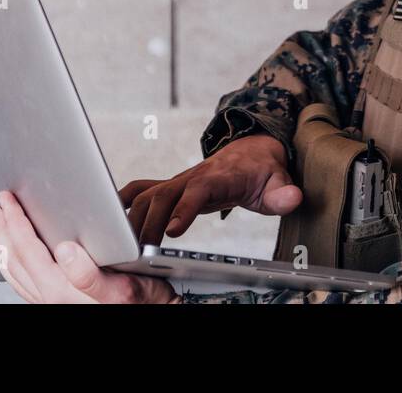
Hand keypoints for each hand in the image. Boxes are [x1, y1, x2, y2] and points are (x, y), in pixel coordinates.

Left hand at [0, 190, 179, 303]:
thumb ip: (88, 274)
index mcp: (61, 291)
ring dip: (2, 248)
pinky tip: (12, 262)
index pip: (28, 250)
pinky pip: (22, 284)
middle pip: (15, 259)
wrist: (151, 315)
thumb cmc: (140, 302)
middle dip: (2, 230)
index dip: (16, 223)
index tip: (8, 202)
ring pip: (15, 273)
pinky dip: (11, 268)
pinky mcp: (56, 303)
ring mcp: (49, 302)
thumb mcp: (121, 286)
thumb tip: (65, 250)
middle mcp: (50, 298)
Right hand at [117, 131, 301, 244]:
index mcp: (219, 176)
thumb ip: (284, 192)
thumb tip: (293, 198)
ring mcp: (179, 181)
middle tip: (139, 251)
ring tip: (122, 245)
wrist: (253, 149)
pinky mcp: (171, 186)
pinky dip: (122, 201)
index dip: (184, 209)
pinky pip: (141, 190)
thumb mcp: (279, 181)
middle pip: (162, 195)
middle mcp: (193, 177)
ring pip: (147, 195)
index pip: (198, 191)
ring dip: (132, 218)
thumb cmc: (263, 169)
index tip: (173, 231)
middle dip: (148, 222)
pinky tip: (108, 217)